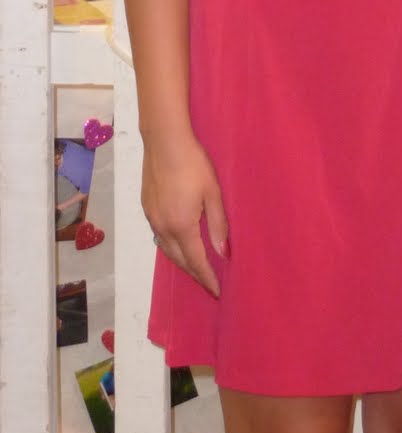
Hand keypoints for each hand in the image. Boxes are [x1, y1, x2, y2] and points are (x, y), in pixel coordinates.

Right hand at [141, 131, 227, 297]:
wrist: (164, 142)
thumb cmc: (193, 164)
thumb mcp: (213, 193)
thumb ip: (218, 225)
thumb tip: (223, 253)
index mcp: (181, 226)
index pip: (196, 261)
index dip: (207, 277)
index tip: (217, 291)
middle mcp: (162, 228)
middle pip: (179, 260)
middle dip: (195, 273)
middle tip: (209, 283)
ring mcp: (152, 219)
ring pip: (167, 250)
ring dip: (182, 261)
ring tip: (196, 267)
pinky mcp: (147, 208)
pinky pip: (160, 237)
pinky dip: (171, 247)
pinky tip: (179, 243)